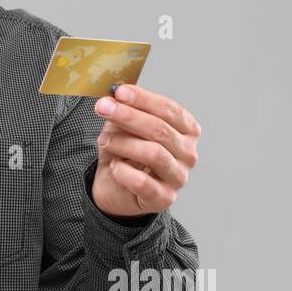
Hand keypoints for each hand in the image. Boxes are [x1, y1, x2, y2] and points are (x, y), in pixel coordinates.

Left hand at [91, 84, 199, 218]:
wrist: (115, 187)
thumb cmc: (125, 151)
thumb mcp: (123, 126)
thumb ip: (123, 111)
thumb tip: (113, 99)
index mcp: (186, 130)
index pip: (170, 110)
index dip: (144, 99)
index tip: (119, 92)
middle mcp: (189, 153)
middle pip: (161, 130)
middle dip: (128, 116)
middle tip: (103, 108)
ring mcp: (179, 177)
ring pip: (154, 154)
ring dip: (123, 143)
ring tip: (104, 140)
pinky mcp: (164, 198)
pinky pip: (142, 182)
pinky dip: (123, 172)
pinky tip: (114, 167)